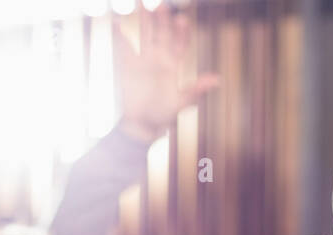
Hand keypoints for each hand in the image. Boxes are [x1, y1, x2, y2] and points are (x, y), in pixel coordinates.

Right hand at [117, 4, 219, 141]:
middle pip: (163, 34)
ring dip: (145, 21)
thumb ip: (196, 91)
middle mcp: (160, 60)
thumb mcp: (180, 104)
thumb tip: (216, 80)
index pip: (180, 44)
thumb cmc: (161, 116)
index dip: (181, 33)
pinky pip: (124, 48)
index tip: (182, 20)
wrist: (139, 125)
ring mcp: (144, 62)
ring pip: (145, 36)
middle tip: (162, 5)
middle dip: (163, 20)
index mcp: (173, 66)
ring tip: (142, 4)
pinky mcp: (129, 67)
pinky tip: (117, 23)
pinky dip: (120, 36)